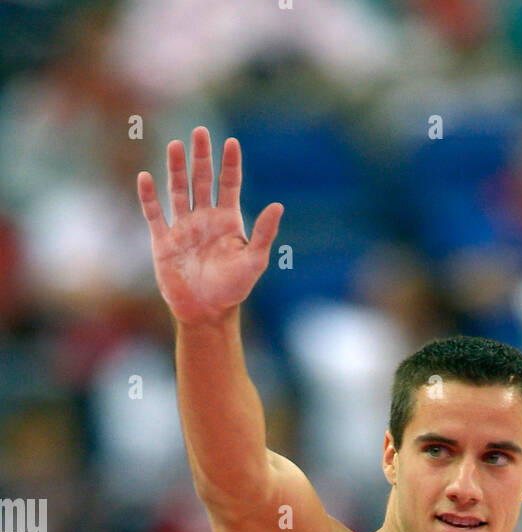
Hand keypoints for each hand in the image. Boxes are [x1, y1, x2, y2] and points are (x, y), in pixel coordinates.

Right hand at [137, 126, 282, 324]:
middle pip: (202, 180)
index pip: (229, 184)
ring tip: (175, 145)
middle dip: (201, 156)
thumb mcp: (254, 261)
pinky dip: (149, 197)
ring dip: (176, 169)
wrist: (206, 312)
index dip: (230, 164)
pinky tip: (145, 178)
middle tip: (199, 132)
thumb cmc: (233, 289)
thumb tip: (278, 205)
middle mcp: (204, 219)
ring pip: (178, 190)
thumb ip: (265, 233)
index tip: (231, 142)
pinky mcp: (164, 241)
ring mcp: (183, 228)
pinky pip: (154, 214)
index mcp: (227, 221)